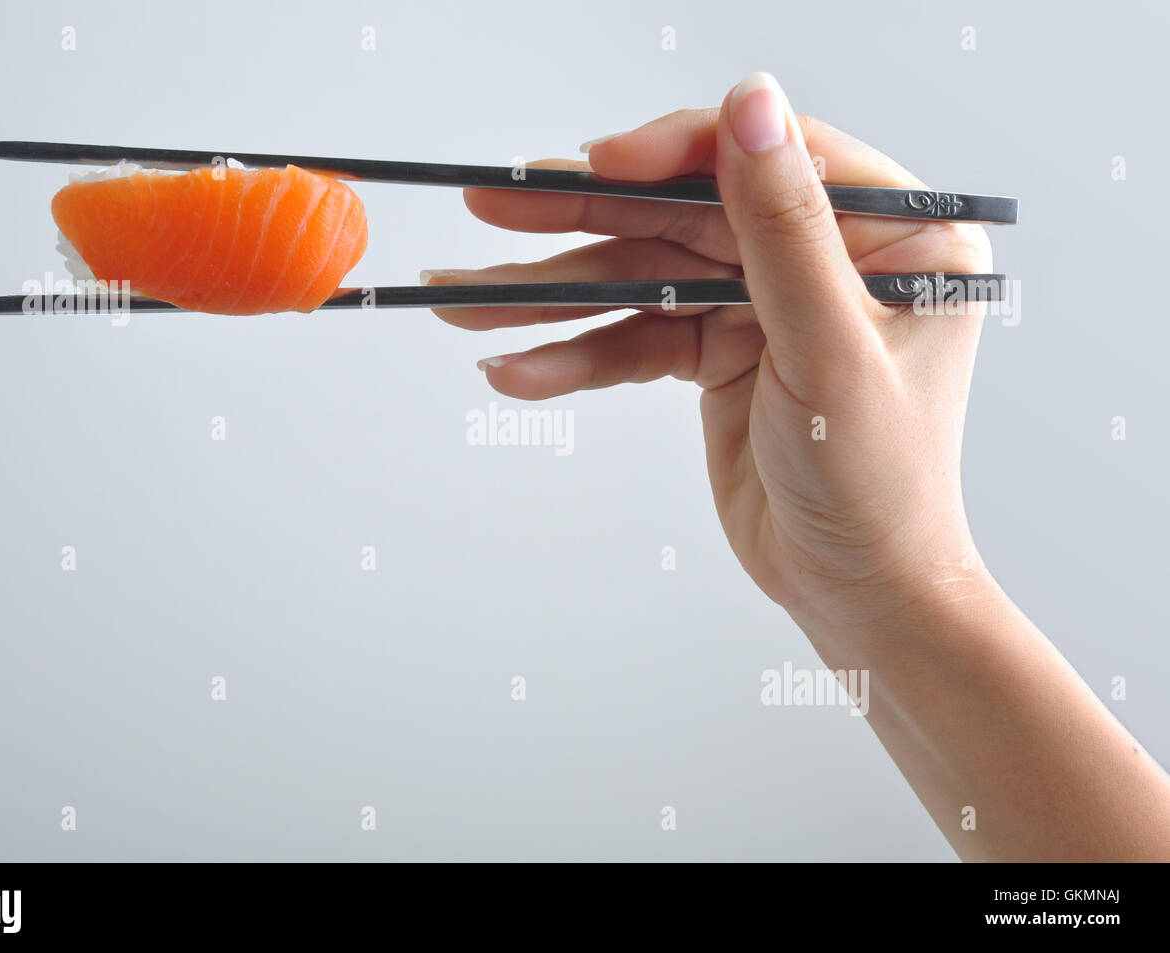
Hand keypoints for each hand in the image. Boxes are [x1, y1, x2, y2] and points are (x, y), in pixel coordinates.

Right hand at [427, 72, 993, 630]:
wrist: (858, 596)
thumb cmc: (880, 490)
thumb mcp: (831, 353)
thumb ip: (785, 230)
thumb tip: (751, 103)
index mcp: (892, 236)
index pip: (769, 159)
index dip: (673, 154)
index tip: (591, 164)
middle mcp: (827, 257)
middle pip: (686, 214)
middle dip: (581, 221)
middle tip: (493, 207)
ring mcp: (766, 305)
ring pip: (645, 277)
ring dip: (554, 296)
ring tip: (468, 301)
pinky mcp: (720, 352)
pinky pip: (637, 339)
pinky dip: (577, 357)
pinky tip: (517, 368)